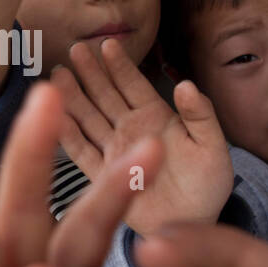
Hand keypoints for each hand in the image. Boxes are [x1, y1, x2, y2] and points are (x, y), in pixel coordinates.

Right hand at [54, 38, 232, 233]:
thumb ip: (200, 114)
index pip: (134, 84)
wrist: (195, 222)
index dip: (120, 65)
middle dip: (90, 72)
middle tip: (75, 49)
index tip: (107, 44)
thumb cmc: (207, 183)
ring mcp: (114, 151)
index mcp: (156, 116)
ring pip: (89, 118)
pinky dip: (68, 135)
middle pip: (105, 95)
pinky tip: (55, 118)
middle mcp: (130, 129)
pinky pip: (82, 152)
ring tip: (58, 76)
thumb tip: (185, 84)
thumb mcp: (212, 145)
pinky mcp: (103, 175)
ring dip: (74, 98)